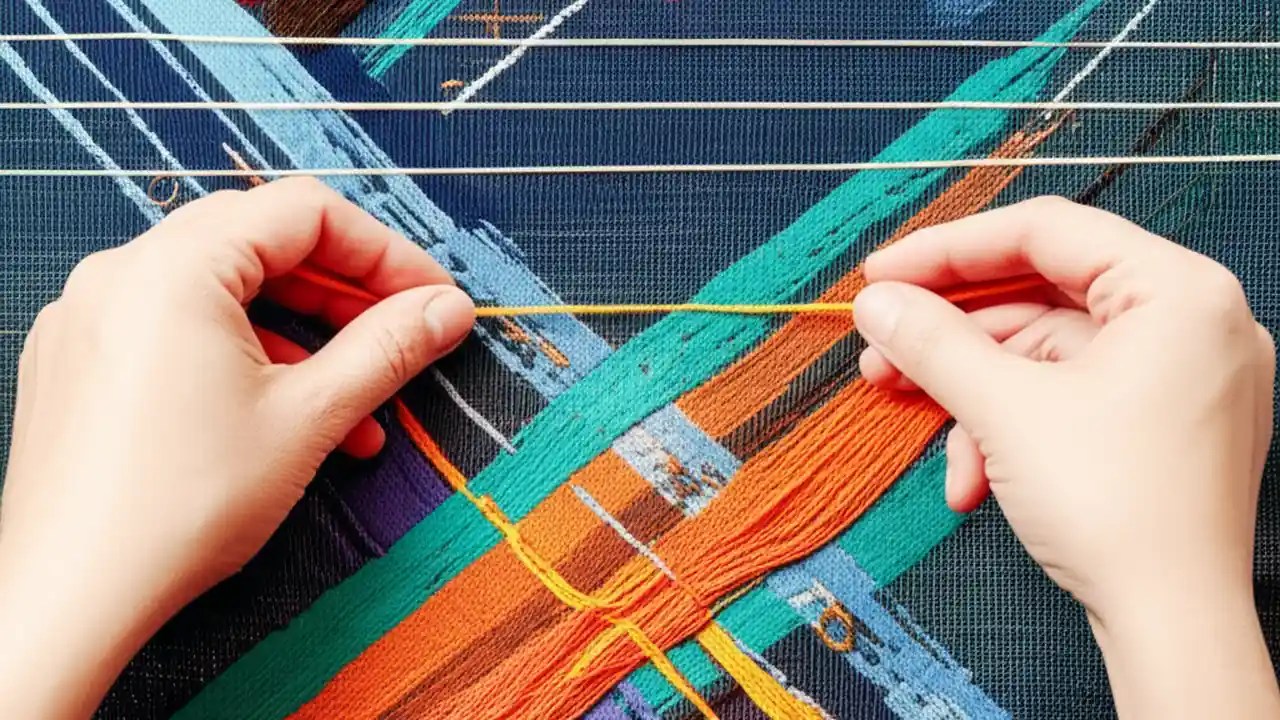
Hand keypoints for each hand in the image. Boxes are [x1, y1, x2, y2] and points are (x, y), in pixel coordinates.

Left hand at [0, 178, 473, 718]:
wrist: (70, 598)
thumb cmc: (180, 506)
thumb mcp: (309, 418)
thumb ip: (387, 349)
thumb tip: (448, 310)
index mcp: (174, 267)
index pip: (303, 213)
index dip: (385, 252)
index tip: (432, 300)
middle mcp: (121, 274)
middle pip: (262, 245)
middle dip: (346, 293)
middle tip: (405, 335)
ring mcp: (91, 318)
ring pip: (224, 294)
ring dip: (303, 337)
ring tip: (359, 404)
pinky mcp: (79, 363)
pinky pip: (179, 331)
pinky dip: (244, 358)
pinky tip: (288, 418)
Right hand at [853, 196, 1278, 718]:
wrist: (1171, 628)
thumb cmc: (1114, 509)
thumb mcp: (1004, 410)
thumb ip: (934, 340)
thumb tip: (876, 302)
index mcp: (1179, 290)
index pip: (1047, 231)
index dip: (949, 249)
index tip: (880, 274)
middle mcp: (1193, 322)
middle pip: (1043, 295)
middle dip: (953, 335)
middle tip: (882, 349)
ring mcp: (1184, 376)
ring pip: (1048, 356)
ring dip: (973, 393)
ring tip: (915, 419)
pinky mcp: (1164, 424)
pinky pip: (1072, 397)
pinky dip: (1013, 427)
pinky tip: (973, 478)